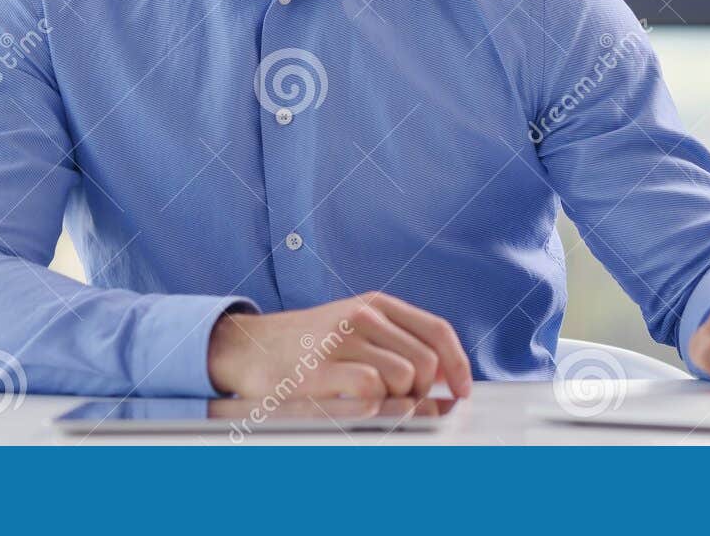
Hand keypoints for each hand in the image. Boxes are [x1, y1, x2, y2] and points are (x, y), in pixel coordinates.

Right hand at [207, 291, 472, 399]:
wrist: (248, 348)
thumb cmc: (309, 346)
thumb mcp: (355, 328)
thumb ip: (397, 342)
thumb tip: (446, 379)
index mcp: (376, 304)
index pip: (437, 330)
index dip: (458, 365)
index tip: (461, 391)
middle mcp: (362, 315)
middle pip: (426, 361)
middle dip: (422, 391)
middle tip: (400, 402)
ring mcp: (340, 339)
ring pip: (404, 377)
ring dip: (396, 400)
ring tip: (370, 401)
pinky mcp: (319, 367)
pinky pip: (371, 389)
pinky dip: (373, 404)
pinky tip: (354, 404)